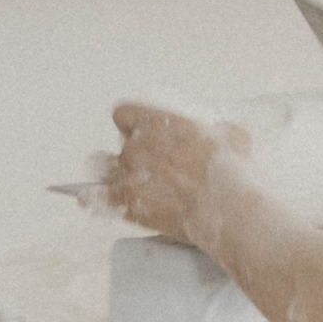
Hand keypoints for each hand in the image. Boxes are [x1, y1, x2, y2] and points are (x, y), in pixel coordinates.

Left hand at [105, 102, 249, 245]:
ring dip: (111, 173)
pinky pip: (95, 198)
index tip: (140, 133)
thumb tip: (220, 134)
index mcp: (158, 123)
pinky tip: (89, 199)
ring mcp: (128, 175)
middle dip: (133, 157)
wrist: (227, 208)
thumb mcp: (233, 135)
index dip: (130, 124)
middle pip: (120, 146)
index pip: (123, 114)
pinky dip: (93, 199)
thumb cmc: (233, 171)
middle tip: (150, 170)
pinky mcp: (126, 204)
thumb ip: (217, 131)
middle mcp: (137, 145)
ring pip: (102, 167)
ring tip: (123, 182)